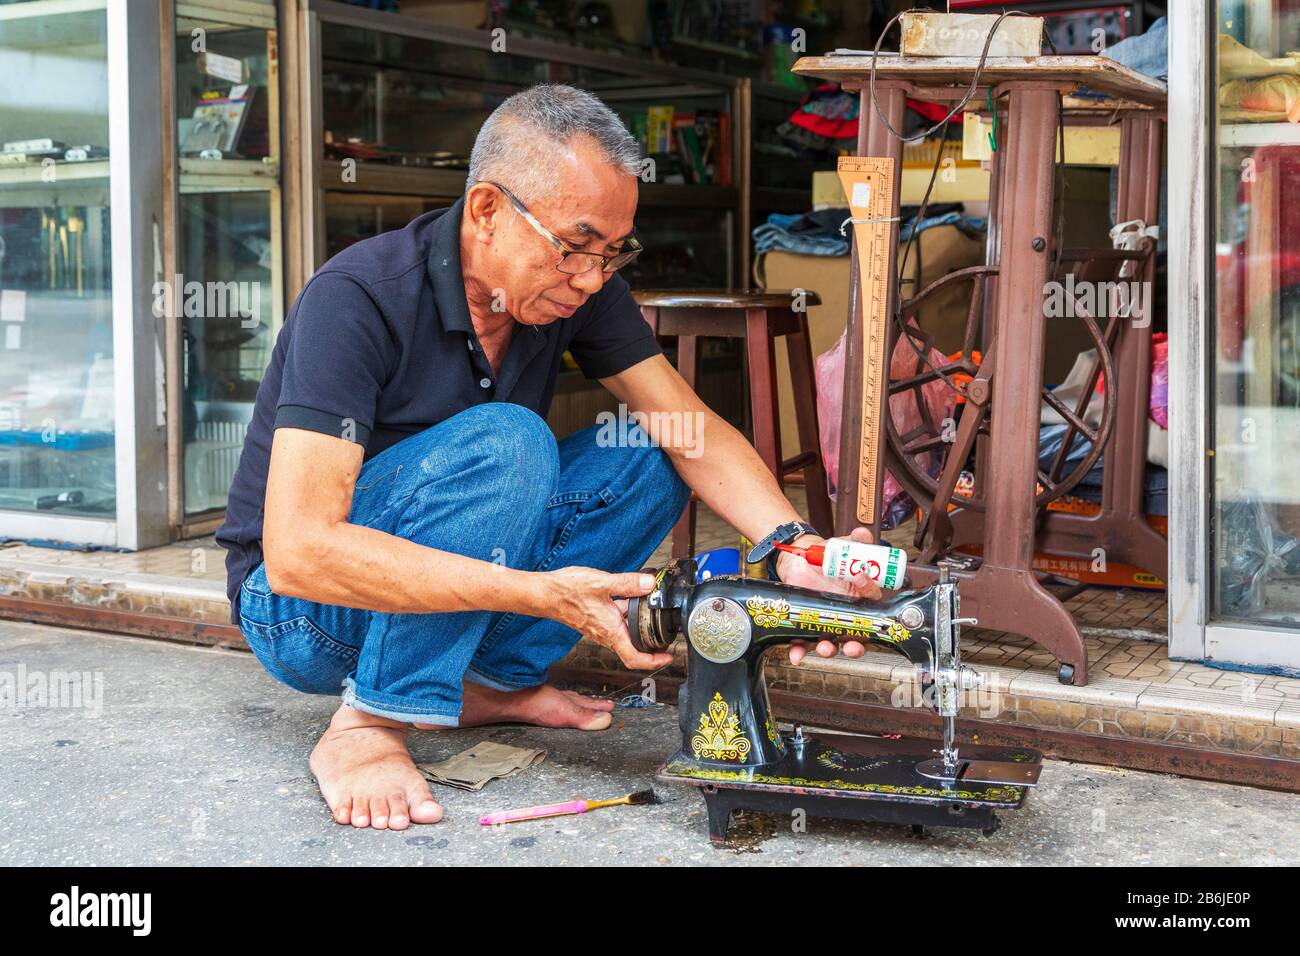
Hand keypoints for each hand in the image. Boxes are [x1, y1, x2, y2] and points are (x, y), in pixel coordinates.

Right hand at [545, 566, 673, 670]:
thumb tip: (650, 584)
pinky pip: (617, 624)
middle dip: (652, 644)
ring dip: (640, 627)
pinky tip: (631, 598)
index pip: (634, 658)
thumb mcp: (602, 582)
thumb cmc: (566, 592)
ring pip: (626, 634)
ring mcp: (600, 629)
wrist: (545, 593)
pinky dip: (628, 616)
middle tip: (668, 634)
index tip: (667, 658)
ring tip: (653, 611)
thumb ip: (628, 583)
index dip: (654, 662)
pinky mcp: (596, 621)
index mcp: (610, 631)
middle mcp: (606, 635)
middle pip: (634, 648)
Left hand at [775, 526, 883, 665]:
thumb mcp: (842, 545)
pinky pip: (805, 642)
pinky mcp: (808, 624)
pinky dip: (800, 651)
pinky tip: (795, 655)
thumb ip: (856, 540)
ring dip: (829, 649)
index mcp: (859, 595)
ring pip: (833, 642)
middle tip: (851, 645)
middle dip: (856, 645)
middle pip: (857, 635)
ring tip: (824, 648)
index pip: (871, 600)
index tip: (861, 577)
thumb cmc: (826, 556)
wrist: (799, 558)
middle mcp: (846, 613)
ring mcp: (827, 621)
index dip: (868, 590)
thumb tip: (863, 534)